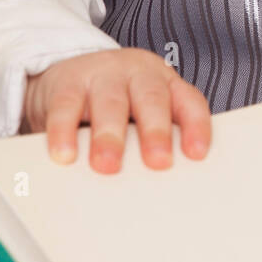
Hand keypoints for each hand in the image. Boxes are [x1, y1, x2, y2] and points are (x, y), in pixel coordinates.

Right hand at [22, 48, 211, 172]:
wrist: (68, 76)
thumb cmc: (116, 104)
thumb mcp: (141, 114)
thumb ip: (153, 141)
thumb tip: (160, 186)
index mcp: (165, 83)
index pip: (189, 102)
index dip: (196, 127)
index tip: (197, 155)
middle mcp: (137, 74)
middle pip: (152, 99)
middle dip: (156, 132)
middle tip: (158, 162)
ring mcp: (102, 75)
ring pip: (109, 103)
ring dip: (109, 136)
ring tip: (107, 165)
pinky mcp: (66, 83)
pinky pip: (66, 107)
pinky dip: (65, 132)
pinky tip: (65, 155)